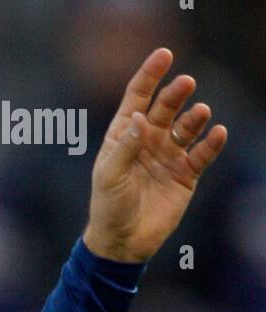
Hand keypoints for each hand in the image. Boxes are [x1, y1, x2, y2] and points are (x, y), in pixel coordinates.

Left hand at [83, 48, 226, 262]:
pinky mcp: (186, 174)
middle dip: (176, 93)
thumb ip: (124, 147)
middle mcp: (149, 139)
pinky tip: (217, 134)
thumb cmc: (108, 206)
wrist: (122, 242)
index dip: (150, 74)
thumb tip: (140, 117)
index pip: (138, 96)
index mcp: (124, 133)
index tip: (165, 54)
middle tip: (186, 84)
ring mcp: (169, 155)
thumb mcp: (109, 176)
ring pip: (187, 127)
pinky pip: (202, 154)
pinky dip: (211, 143)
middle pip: (166, 107)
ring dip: (195, 117)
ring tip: (201, 112)